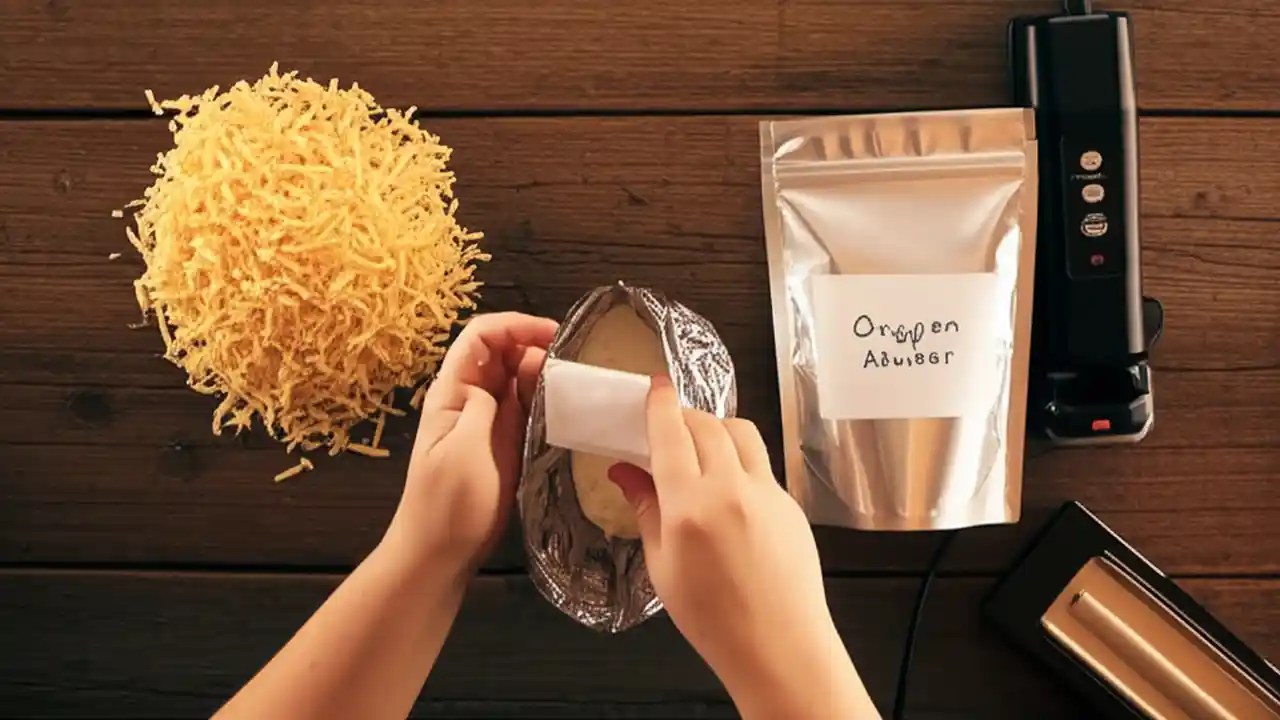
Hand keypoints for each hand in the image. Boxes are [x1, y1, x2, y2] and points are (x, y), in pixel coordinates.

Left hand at [383, 312, 557, 578]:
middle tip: (570, 366)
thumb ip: (485, 406)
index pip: (481, 337)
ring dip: (544, 371)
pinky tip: (565, 406)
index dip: (516, 325)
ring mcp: (488, 419)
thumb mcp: (462, 452)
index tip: (553, 335)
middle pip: (502, 350)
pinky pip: (526, 404)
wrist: (438, 554)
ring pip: (517, 375)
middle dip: (535, 344)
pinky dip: (546, 397)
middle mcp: (470, 397)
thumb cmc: (446, 506)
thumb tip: (510, 374)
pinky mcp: (504, 440)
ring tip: (573, 384)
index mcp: (452, 392)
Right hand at [608, 377, 876, 718]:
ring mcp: (766, 492)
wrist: (778, 645)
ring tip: (699, 444)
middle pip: (706, 424)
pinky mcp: (788, 502)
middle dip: (684, 415)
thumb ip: (646, 509)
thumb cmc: (712, 618)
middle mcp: (730, 489)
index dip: (660, 404)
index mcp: (690, 506)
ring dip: (716, 426)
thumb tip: (624, 472)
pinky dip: (739, 456)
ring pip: (741, 432)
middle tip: (667, 424)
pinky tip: (727, 482)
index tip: (654, 387)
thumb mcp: (662, 566)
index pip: (672, 433)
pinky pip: (761, 462)